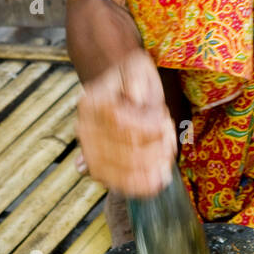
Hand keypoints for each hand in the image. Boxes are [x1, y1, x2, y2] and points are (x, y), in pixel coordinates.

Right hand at [74, 48, 176, 197]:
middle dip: (154, 151)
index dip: (147, 127)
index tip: (164, 121)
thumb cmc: (133, 80)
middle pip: (123, 151)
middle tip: (169, 140)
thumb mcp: (137, 66)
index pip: (120, 122)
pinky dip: (139, 186)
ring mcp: (89, 150)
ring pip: (121, 172)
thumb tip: (136, 98)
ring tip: (166, 160)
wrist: (120, 91)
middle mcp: (85, 128)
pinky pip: (117, 183)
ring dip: (150, 169)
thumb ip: (136, 78)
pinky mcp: (98, 167)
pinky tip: (156, 182)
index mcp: (92, 102)